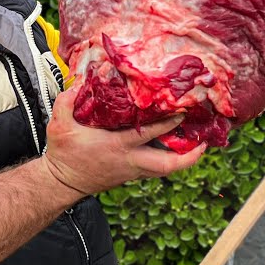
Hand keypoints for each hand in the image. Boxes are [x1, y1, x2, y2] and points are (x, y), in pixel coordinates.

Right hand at [41, 85, 207, 195]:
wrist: (61, 182)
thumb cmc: (63, 153)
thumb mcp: (59, 124)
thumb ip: (67, 101)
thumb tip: (78, 82)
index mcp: (117, 146)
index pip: (149, 134)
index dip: (168, 123)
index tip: (184, 111)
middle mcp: (130, 161)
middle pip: (168, 165)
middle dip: (190, 157)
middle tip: (205, 142)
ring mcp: (132, 171)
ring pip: (165, 170)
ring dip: (183, 159)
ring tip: (198, 144)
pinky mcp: (131, 175)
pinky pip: (156, 170)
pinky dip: (169, 160)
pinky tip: (176, 148)